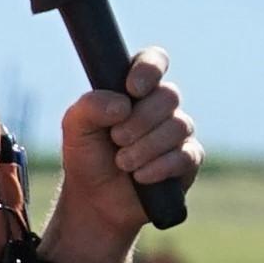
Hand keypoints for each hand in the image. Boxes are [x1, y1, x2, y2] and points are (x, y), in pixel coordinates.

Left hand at [50, 49, 198, 247]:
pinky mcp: (188, 161)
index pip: (154, 60)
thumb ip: (90, 106)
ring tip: (123, 162)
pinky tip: (141, 176)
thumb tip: (124, 105)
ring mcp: (178, 133)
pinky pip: (186, 156)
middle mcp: (161, 106)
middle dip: (140, 120)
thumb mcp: (75, 127)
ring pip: (179, 126)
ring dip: (146, 147)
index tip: (132, 89)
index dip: (149, 69)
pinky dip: (160, 166)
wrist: (96, 201)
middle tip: (116, 138)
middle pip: (169, 95)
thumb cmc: (87, 157)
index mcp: (135, 88)